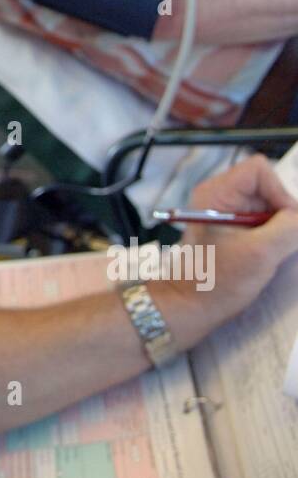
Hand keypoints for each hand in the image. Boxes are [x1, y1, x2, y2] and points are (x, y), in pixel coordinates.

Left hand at [177, 154, 297, 334]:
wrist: (190, 307)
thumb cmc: (216, 281)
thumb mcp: (260, 254)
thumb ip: (289, 229)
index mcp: (217, 193)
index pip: (259, 170)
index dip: (279, 192)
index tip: (286, 222)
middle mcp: (219, 196)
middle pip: (267, 187)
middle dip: (281, 213)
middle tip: (282, 241)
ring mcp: (226, 212)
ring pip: (268, 205)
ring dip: (278, 227)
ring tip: (271, 251)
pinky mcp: (232, 228)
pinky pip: (263, 221)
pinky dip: (272, 235)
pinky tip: (266, 254)